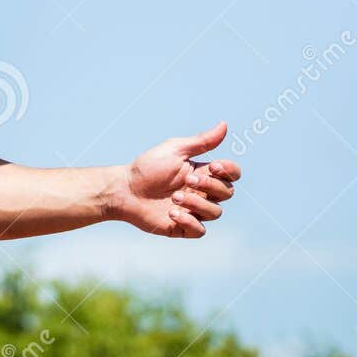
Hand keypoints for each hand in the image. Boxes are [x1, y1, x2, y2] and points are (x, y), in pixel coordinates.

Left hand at [110, 120, 240, 238]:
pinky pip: (200, 231)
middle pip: (227, 193)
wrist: (125, 189)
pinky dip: (189, 221)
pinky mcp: (184, 227)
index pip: (231, 174)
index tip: (212, 166)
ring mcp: (194, 210)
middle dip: (209, 186)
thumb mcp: (175, 150)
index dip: (229, 171)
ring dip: (196, 204)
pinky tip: (171, 212)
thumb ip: (202, 141)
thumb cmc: (148, 167)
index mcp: (202, 172)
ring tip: (173, 197)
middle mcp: (202, 192)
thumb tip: (224, 125)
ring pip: (215, 212)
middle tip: (186, 180)